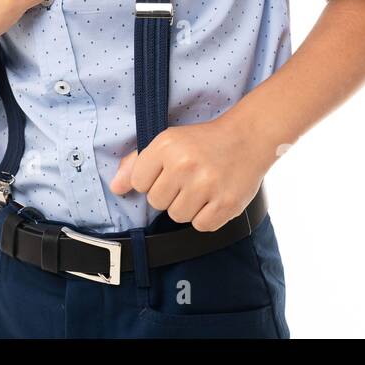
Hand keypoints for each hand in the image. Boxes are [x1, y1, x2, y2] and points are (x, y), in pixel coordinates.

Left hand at [108, 113, 272, 231]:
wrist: (248, 138)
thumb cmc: (203, 142)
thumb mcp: (167, 142)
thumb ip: (137, 164)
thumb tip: (116, 188)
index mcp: (166, 146)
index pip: (138, 183)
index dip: (152, 181)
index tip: (169, 171)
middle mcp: (184, 165)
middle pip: (157, 203)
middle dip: (170, 194)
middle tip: (188, 179)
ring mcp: (206, 186)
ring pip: (177, 216)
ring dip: (187, 207)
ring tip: (201, 188)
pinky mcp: (226, 204)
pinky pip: (201, 226)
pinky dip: (206, 217)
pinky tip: (213, 199)